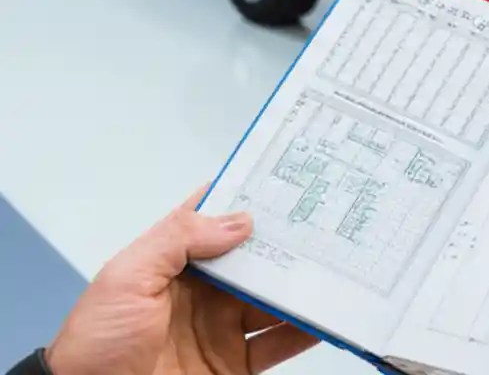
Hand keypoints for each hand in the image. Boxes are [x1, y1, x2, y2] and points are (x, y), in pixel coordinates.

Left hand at [45, 186, 316, 373]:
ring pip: (273, 300)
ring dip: (303, 284)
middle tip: (328, 221)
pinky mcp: (234, 364)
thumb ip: (177, 240)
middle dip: (288, 241)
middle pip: (254, 260)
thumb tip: (241, 220)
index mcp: (174, 264)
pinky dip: (306, 330)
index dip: (246, 200)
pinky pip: (278, 344)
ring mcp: (221, 329)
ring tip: (338, 264)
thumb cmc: (99, 341)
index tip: (287, 181)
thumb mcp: (126, 278)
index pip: (215, 221)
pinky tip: (328, 314)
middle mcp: (203, 293)